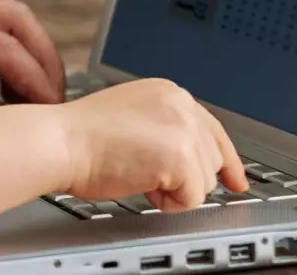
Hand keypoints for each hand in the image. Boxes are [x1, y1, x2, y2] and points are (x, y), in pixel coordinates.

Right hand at [55, 78, 247, 209]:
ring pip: (204, 182)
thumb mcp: (131, 116)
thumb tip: (189, 156)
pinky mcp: (183, 157)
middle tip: (148, 176)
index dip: (225, 160)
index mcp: (169, 92)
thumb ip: (164, 127)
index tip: (235, 179)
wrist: (61, 141)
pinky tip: (142, 185)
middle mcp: (182, 105)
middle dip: (185, 176)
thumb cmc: (81, 136)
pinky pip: (192, 199)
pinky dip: (169, 203)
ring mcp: (184, 130)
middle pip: (211, 159)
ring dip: (174, 189)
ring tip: (138, 175)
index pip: (212, 129)